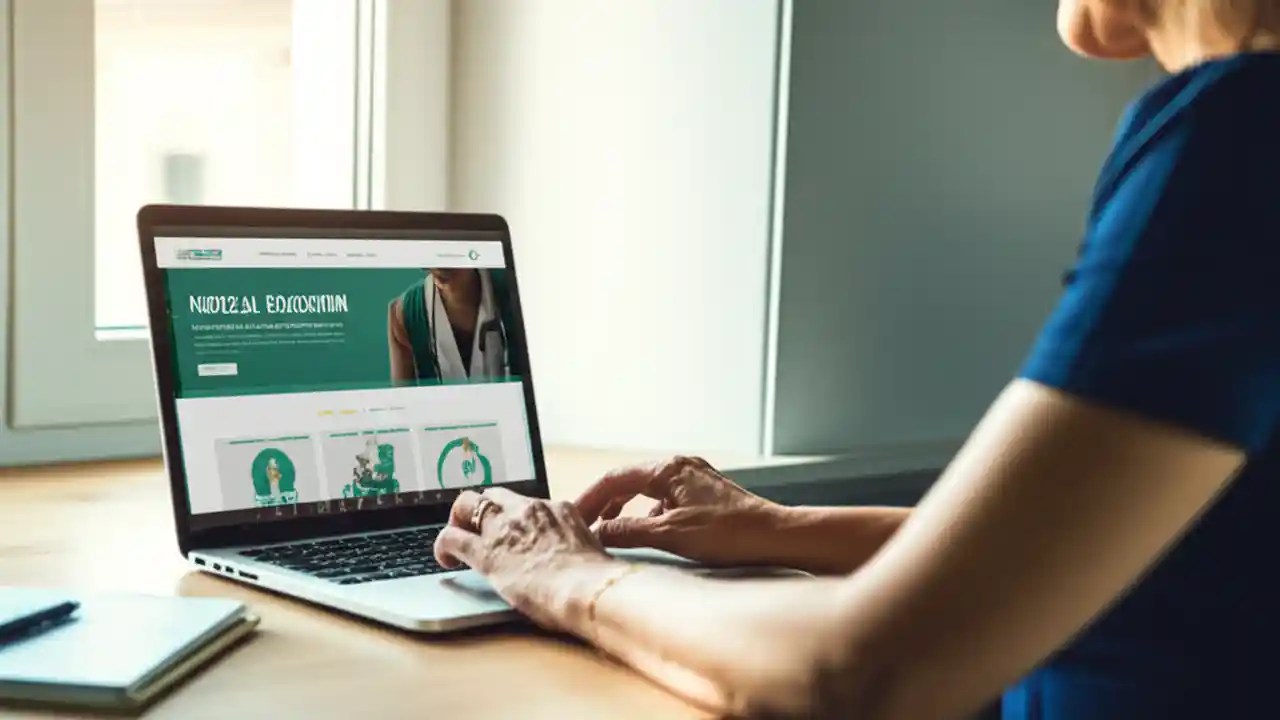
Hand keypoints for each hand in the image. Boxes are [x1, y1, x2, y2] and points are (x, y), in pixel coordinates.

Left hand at [433, 487, 623, 631]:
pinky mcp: (484, 551)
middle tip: (478, 530)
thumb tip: (573, 560)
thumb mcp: (589, 552)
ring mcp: (504, 527)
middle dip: (482, 509)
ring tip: (458, 541)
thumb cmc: (595, 581)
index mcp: (558, 509)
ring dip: (460, 521)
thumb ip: (575, 547)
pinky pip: (451, 538)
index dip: (514, 516)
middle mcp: (529, 509)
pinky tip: (446, 560)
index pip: (527, 503)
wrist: (586, 590)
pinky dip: (444, 546)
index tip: (511, 528)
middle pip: (493, 494)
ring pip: (467, 504)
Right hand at [576, 456, 788, 566]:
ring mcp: (694, 479)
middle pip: (629, 481)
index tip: (573, 517)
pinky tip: (648, 533)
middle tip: (586, 526)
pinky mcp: (705, 494)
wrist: (776, 537)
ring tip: (610, 531)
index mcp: (668, 469)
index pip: (614, 478)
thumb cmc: (729, 533)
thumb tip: (597, 533)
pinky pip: (666, 500)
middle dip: (605, 504)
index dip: (589, 499)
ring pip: (648, 491)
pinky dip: (649, 515)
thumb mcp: (670, 534)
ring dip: (626, 509)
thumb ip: (628, 531)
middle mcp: (680, 467)